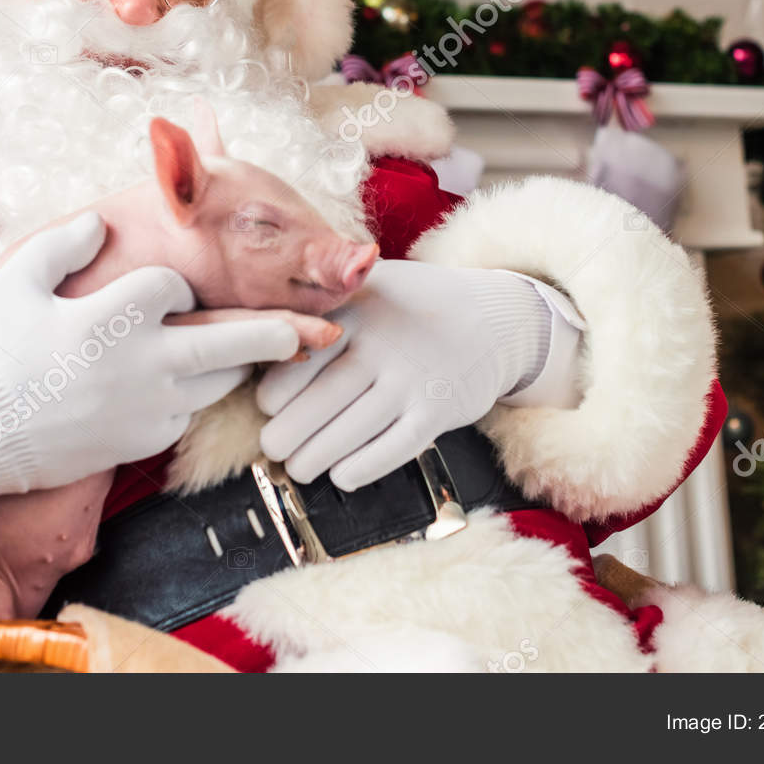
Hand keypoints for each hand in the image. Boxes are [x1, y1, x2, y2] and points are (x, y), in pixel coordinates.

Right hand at [0, 209, 303, 511]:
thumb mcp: (17, 282)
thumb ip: (66, 243)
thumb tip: (106, 219)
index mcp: (113, 319)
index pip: (171, 288)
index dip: (166, 283)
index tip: (156, 287)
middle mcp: (142, 366)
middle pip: (230, 341)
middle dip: (280, 333)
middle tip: (325, 328)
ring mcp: (147, 409)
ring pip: (217, 380)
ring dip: (238, 361)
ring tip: (270, 346)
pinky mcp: (144, 442)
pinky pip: (189, 410)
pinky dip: (197, 391)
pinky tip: (191, 379)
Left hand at [254, 259, 555, 490]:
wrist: (495, 320)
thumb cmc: (416, 307)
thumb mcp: (372, 287)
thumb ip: (326, 307)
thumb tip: (268, 347)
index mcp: (357, 312)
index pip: (298, 362)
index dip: (273, 394)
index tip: (268, 408)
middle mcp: (382, 346)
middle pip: (318, 403)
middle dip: (286, 436)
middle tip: (274, 449)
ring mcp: (412, 380)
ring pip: (348, 433)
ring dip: (314, 460)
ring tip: (300, 468)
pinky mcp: (438, 411)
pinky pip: (390, 450)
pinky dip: (359, 469)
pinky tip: (342, 476)